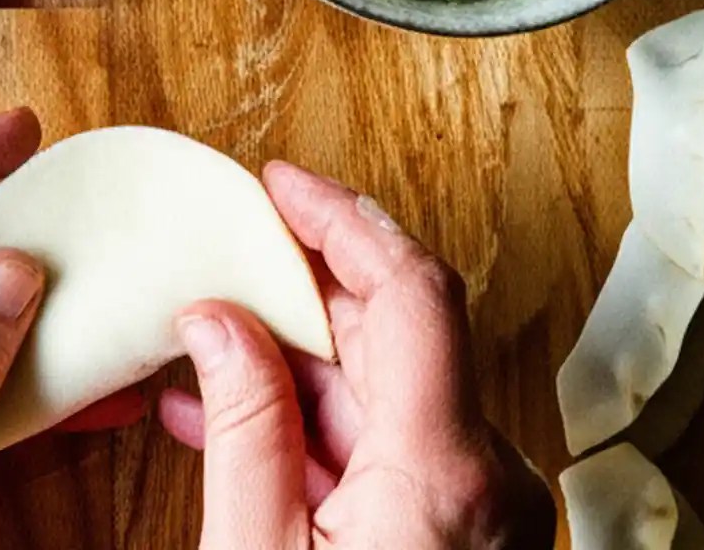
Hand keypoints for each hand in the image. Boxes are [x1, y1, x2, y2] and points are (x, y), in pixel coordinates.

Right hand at [158, 162, 555, 547]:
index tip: (286, 188)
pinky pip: (392, 443)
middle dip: (306, 288)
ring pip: (390, 389)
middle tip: (236, 255)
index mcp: (442, 472)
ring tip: (217, 344)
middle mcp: (486, 476)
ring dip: (301, 362)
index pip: (411, 292)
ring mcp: (484, 502)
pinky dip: (321, 425)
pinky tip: (247, 419)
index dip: (344, 221)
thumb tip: (217, 325)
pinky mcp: (467, 526)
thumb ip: (242, 435)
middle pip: (398, 333)